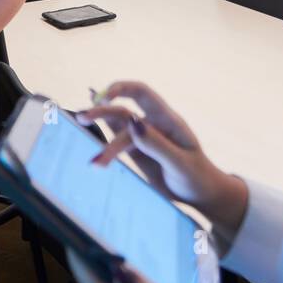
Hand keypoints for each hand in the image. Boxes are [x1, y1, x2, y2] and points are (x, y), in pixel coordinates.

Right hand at [76, 81, 224, 207]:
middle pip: (122, 111)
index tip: (103, 97)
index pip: (142, 93)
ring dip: (103, 143)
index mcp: (167, 120)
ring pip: (117, 132)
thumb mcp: (180, 163)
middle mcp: (152, 124)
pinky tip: (90, 140)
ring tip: (93, 163)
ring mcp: (143, 138)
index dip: (121, 88)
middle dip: (101, 112)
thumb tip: (132, 122)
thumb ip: (156, 144)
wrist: (200, 194)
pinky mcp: (136, 151)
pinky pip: (117, 141)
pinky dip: (103, 142)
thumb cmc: (195, 176)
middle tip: (81, 117)